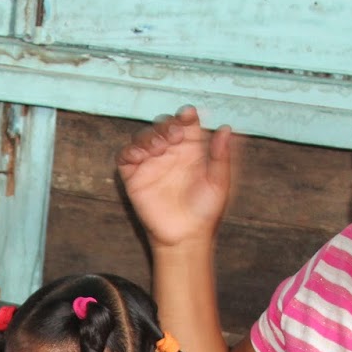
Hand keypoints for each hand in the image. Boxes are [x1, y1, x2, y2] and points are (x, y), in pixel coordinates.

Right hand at [117, 106, 235, 249]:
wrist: (186, 236)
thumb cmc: (205, 211)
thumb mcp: (219, 182)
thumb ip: (221, 156)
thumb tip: (226, 128)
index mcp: (191, 150)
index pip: (185, 124)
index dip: (185, 115)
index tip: (189, 115)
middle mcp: (170, 153)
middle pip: (162, 125)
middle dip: (166, 124)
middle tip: (174, 136)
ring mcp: (151, 164)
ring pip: (143, 137)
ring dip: (149, 136)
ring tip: (158, 148)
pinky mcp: (134, 177)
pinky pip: (125, 156)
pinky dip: (129, 151)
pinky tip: (140, 156)